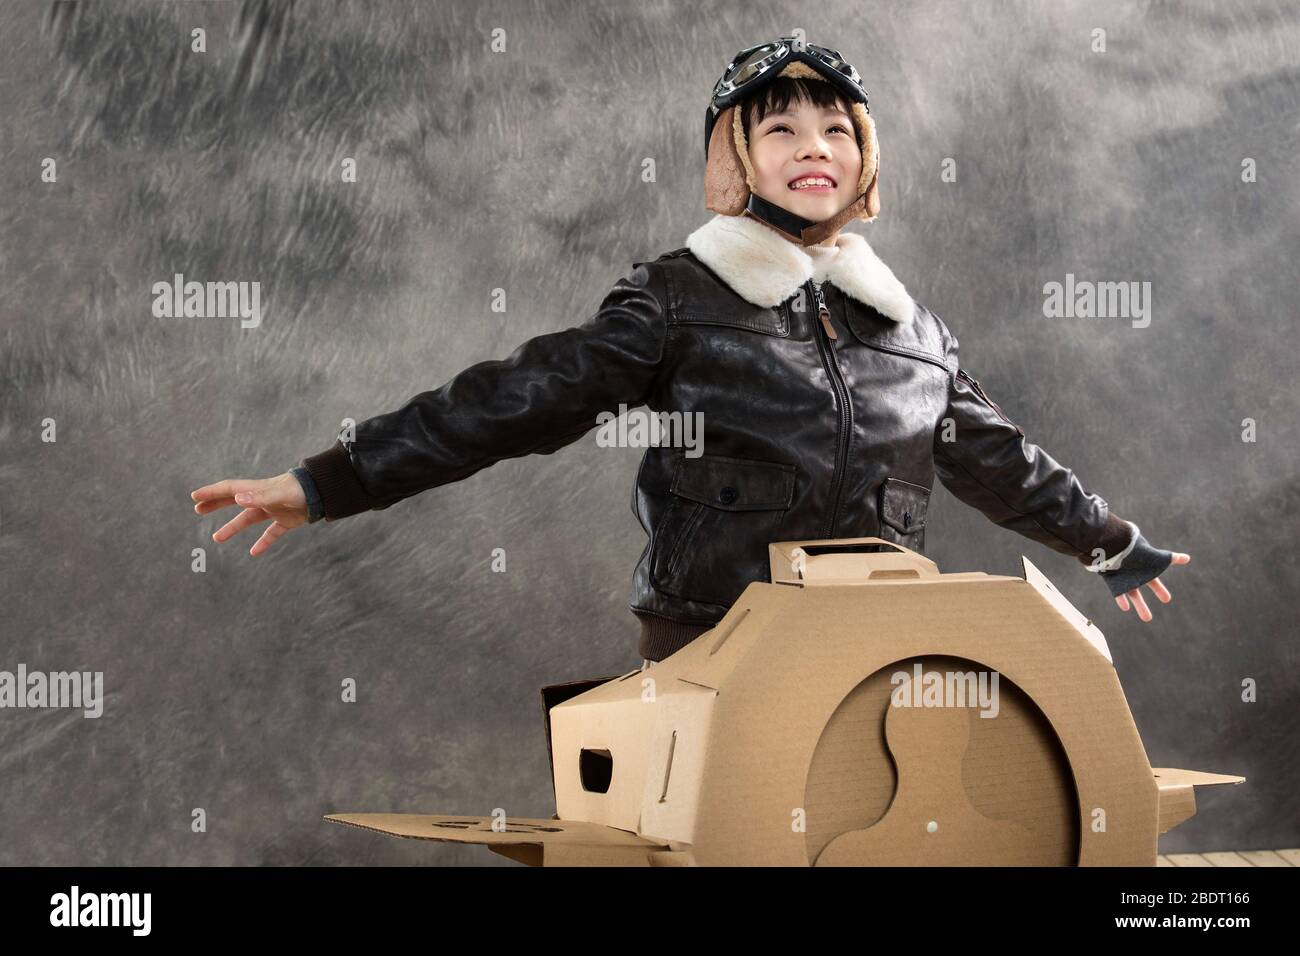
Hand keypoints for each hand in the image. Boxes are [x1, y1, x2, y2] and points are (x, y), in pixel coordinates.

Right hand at [190, 472, 308, 555]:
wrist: (326, 493)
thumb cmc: (303, 490)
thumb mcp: (281, 493)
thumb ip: (261, 496)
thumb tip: (238, 498)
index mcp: (258, 490)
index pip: (229, 489)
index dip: (212, 492)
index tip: (195, 497)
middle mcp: (263, 499)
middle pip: (234, 501)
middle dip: (215, 504)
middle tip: (198, 510)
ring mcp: (275, 509)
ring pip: (249, 519)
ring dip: (233, 527)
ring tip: (216, 538)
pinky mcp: (288, 520)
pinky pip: (271, 533)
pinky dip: (263, 542)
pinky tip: (254, 553)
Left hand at [1114, 552, 1189, 621]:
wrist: (1118, 546)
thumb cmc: (1139, 551)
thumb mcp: (1157, 557)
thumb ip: (1172, 559)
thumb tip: (1188, 558)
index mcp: (1144, 570)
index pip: (1153, 583)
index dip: (1159, 590)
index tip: (1167, 600)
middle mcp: (1133, 575)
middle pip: (1136, 594)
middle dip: (1142, 605)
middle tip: (1148, 619)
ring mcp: (1123, 579)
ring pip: (1129, 595)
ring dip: (1137, 606)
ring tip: (1146, 619)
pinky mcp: (1112, 581)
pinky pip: (1117, 593)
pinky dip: (1121, 600)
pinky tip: (1126, 608)